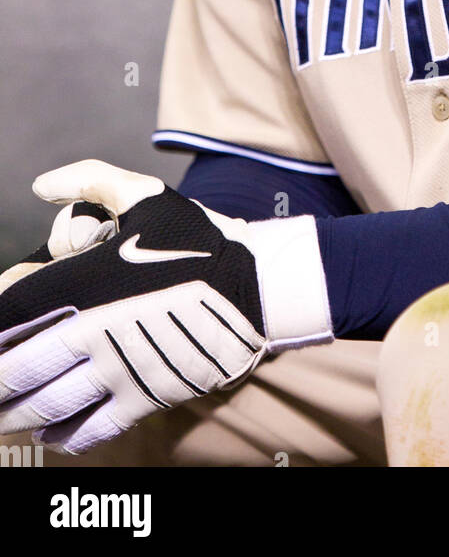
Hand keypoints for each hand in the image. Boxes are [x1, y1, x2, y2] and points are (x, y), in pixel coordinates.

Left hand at [0, 160, 332, 453]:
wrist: (257, 283)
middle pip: (16, 369)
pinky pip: (89, 429)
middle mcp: (93, 330)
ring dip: (13, 413)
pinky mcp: (144, 396)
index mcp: (86, 280)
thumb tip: (42, 185)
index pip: (10, 312)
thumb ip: (90, 180)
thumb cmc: (198, 237)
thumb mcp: (146, 195)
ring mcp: (118, 369)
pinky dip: (61, 434)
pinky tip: (50, 429)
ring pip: (45, 405)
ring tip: (2, 414)